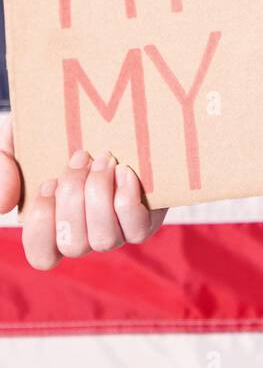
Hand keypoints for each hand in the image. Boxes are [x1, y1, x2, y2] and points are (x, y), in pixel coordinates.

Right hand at [0, 112, 165, 269]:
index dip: (42, 224)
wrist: (114, 111)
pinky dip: (127, 199)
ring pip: (103, 239)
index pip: (41, 255)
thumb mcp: (17, 139)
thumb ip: (0, 166)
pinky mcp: (144, 221)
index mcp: (53, 224)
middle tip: (80, 157)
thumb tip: (6, 205)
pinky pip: (136, 228)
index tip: (48, 182)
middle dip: (74, 198)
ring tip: (103, 159)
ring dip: (99, 195)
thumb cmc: (58, 131)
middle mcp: (85, 235)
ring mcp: (116, 232)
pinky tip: (124, 171)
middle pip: (73, 245)